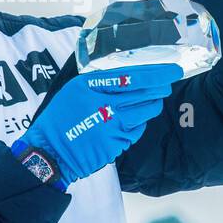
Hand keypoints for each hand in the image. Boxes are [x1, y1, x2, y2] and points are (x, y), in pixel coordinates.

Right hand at [12, 63, 183, 187]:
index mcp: (91, 86)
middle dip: (160, 88)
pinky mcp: (116, 144)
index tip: (172, 70)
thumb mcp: (74, 91)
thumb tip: (129, 78)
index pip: (132, 76)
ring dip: (153, 105)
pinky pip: (136, 130)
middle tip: (168, 83)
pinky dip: (138, 125)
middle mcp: (104, 104)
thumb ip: (99, 83)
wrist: (50, 152)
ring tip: (154, 101)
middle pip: (143, 93)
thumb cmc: (59, 120)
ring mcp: (112, 126)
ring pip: (145, 112)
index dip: (156, 73)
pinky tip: (132, 122)